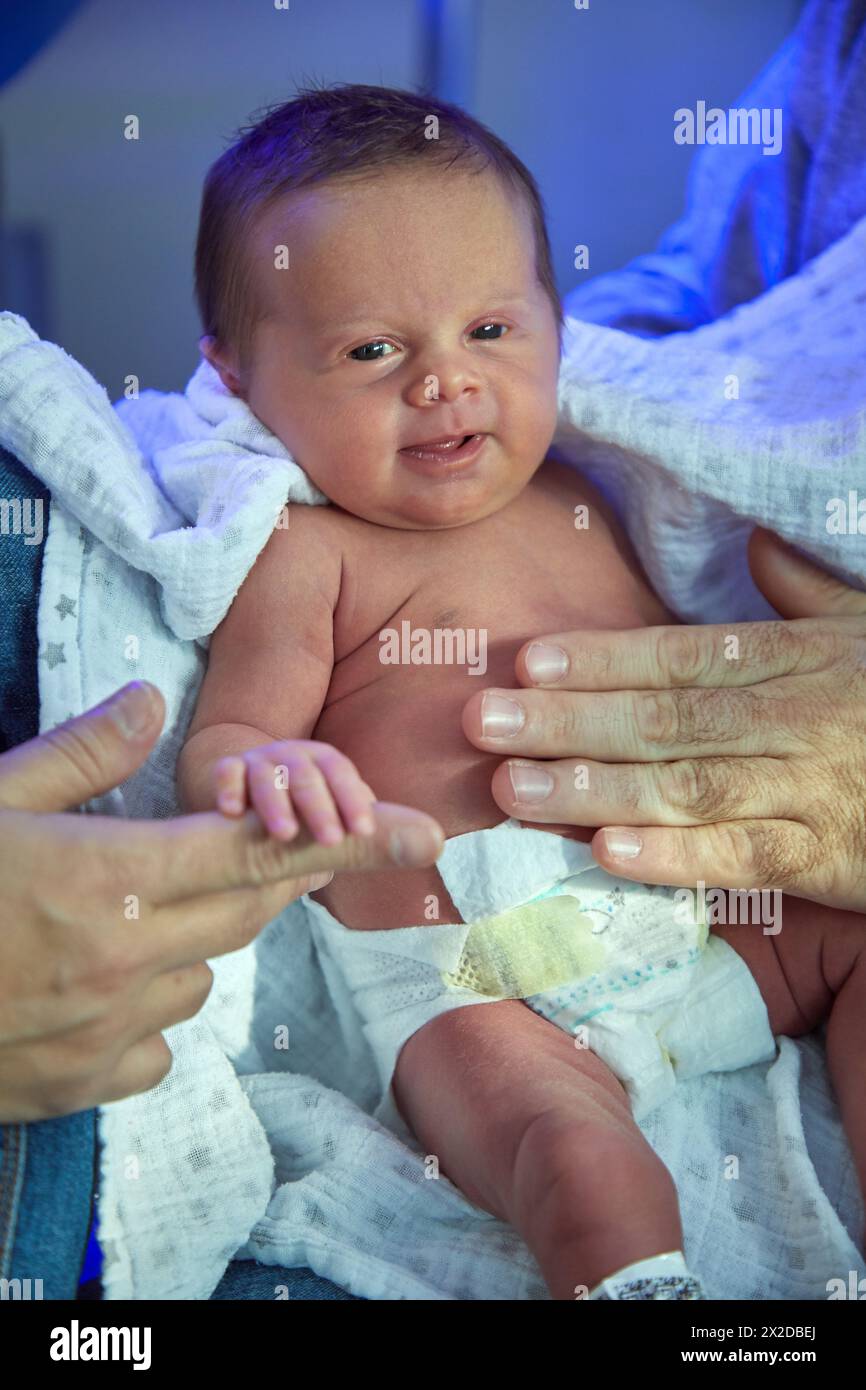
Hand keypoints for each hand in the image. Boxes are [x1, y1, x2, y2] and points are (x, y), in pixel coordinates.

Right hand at [0, 683, 442, 1120]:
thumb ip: (80, 754)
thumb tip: (148, 698)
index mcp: (110, 875)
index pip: (260, 848)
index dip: (347, 835)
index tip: (421, 829)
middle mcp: (127, 957)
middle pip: (248, 908)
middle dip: (254, 873)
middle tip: (217, 849)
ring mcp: (106, 1032)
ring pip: (201, 973)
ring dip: (183, 939)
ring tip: (104, 918)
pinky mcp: (78, 1087)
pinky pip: (155, 1048)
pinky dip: (143, 1015)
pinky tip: (88, 988)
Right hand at [214, 739, 376, 844]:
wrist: (256, 791)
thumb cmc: (307, 812)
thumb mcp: (338, 816)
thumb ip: (374, 829)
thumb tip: (434, 842)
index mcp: (323, 762)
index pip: (341, 774)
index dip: (353, 800)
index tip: (364, 830)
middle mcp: (292, 756)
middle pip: (306, 776)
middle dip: (320, 808)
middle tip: (332, 841)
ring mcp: (259, 762)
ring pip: (267, 777)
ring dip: (276, 804)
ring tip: (285, 835)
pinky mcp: (229, 771)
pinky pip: (226, 773)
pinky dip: (228, 790)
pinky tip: (231, 813)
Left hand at [462, 529, 865, 910]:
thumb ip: (806, 590)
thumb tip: (754, 543)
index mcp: (794, 659)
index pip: (682, 656)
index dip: (603, 660)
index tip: (528, 662)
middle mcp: (791, 719)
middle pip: (667, 720)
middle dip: (572, 722)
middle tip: (484, 723)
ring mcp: (806, 790)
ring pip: (690, 787)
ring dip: (597, 788)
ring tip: (515, 788)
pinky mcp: (824, 859)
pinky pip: (742, 859)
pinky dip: (676, 860)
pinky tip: (607, 855)